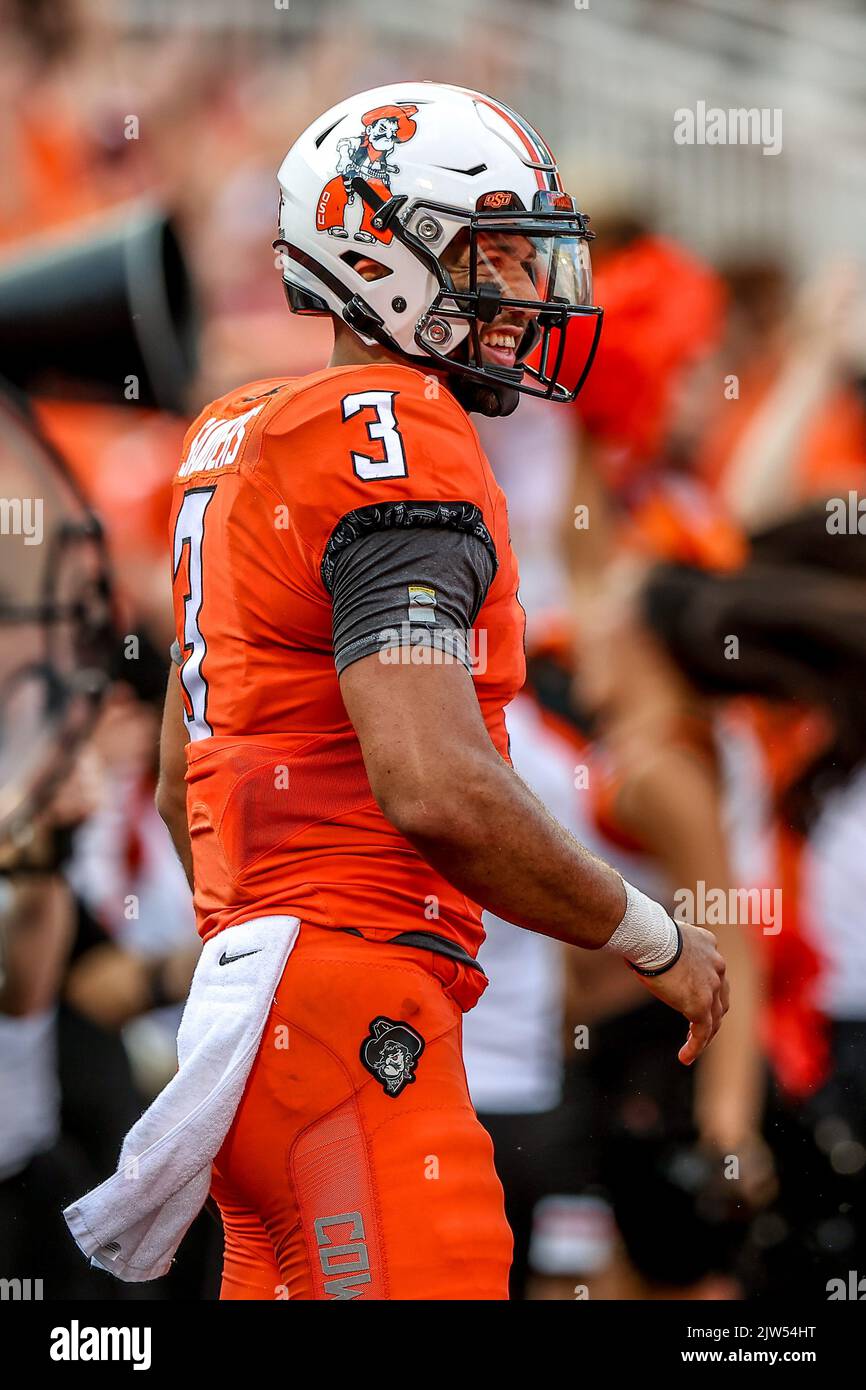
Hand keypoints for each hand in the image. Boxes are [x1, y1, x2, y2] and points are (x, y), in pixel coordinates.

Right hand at [636, 924, 728, 1064]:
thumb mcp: (662, 937)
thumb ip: (664, 947)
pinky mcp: (701, 1004)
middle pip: (721, 998)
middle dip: (712, 1014)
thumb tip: (642, 946)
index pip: (714, 973)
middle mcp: (717, 966)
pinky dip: (695, 1046)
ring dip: (705, 1034)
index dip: (707, 989)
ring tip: (692, 1046)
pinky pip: (702, 1032)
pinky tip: (685, 1057)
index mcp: (708, 946)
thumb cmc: (646, 933)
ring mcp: (711, 987)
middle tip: (698, 1026)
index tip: (692, 997)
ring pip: (714, 1018)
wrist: (651, 938)